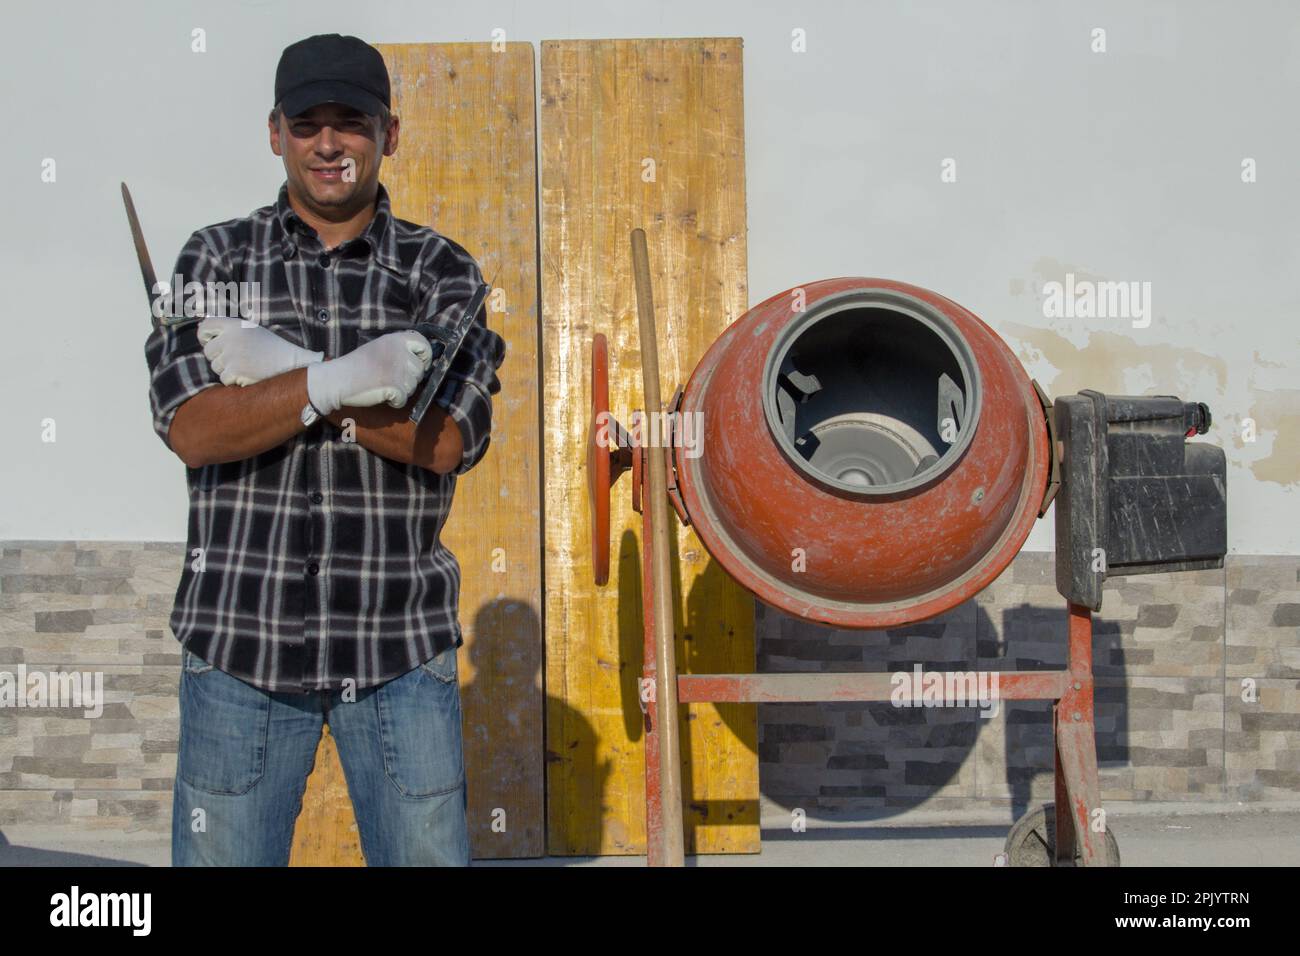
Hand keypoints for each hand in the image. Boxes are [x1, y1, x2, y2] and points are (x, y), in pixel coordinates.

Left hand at [198, 317, 322, 385]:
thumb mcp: (252, 331)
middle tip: (236, 360)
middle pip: (208, 351)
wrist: (293, 364)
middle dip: (218, 358)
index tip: (207, 341)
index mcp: (236, 325)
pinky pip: (224, 379)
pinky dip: (234, 380)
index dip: (204, 335)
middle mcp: (231, 337)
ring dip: (228, 370)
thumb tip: (202, 329)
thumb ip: (230, 330)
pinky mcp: (235, 370)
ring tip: (247, 367)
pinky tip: (249, 375)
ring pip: (216, 366)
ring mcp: (232, 354)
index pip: (206, 325)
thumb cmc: (272, 349)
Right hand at [307, 330, 432, 415]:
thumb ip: (398, 350)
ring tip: (383, 386)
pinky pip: (404, 399)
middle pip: (420, 370)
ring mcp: (398, 369)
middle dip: (410, 379)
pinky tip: (382, 395)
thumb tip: (420, 360)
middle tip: (391, 379)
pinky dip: (395, 402)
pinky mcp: (394, 386)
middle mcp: (399, 352)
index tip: (418, 364)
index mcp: (396, 339)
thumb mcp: (379, 347)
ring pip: (413, 386)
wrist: (337, 379)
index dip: (425, 357)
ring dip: (402, 391)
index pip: (424, 344)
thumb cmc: (356, 365)